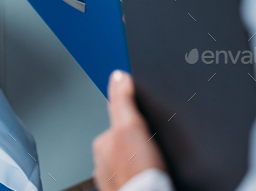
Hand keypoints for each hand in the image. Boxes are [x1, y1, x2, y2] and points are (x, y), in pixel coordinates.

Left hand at [93, 71, 167, 190]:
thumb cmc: (138, 173)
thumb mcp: (131, 126)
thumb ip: (123, 100)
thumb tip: (118, 75)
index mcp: (102, 143)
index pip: (118, 120)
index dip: (135, 119)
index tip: (146, 126)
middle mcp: (102, 162)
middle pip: (124, 141)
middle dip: (137, 142)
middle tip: (152, 147)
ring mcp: (113, 179)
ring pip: (129, 160)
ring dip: (139, 160)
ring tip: (152, 163)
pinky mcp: (125, 189)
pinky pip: (134, 176)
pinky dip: (141, 174)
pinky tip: (150, 175)